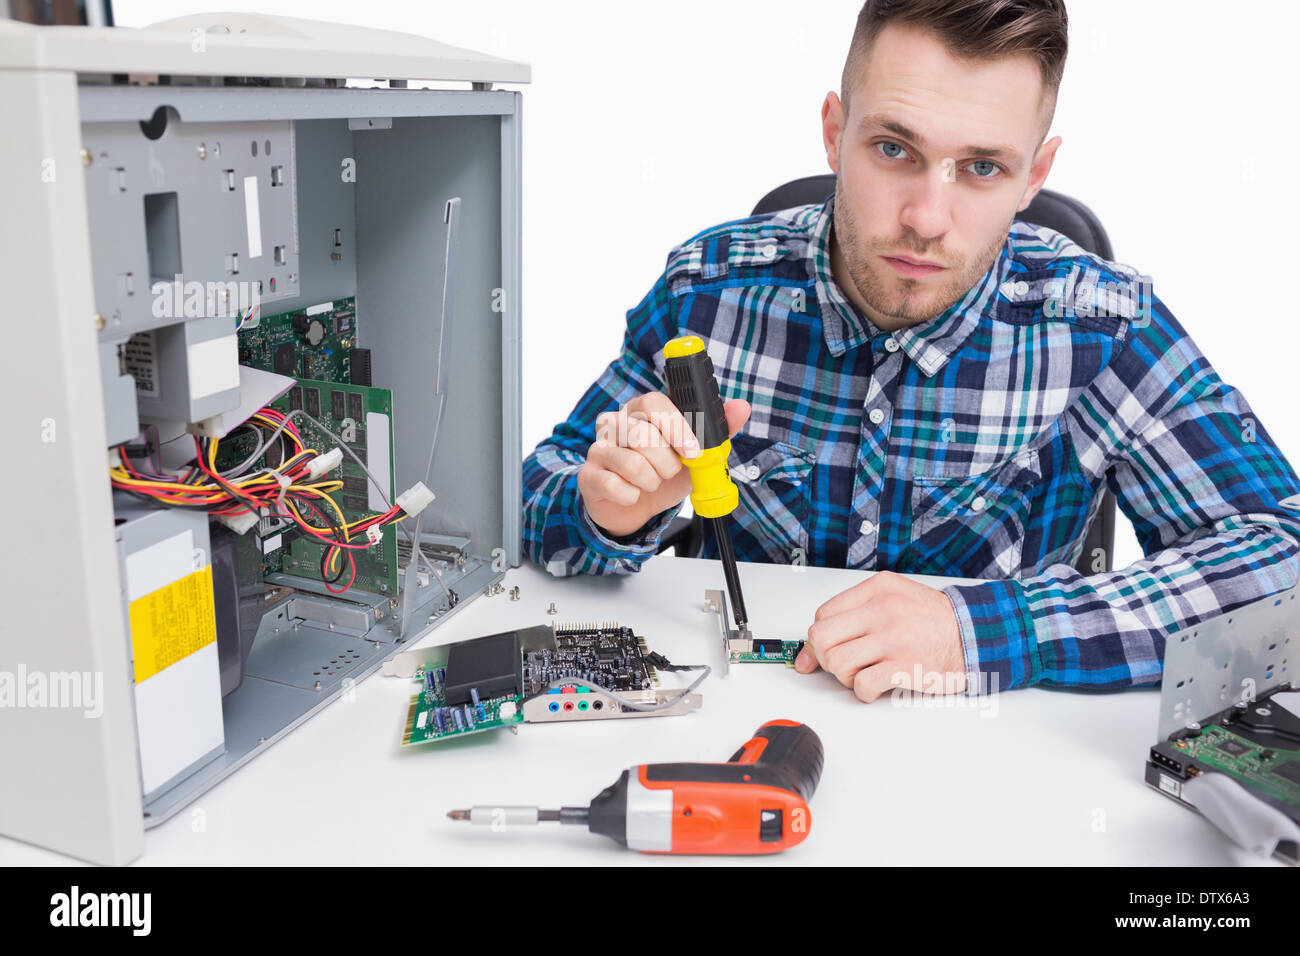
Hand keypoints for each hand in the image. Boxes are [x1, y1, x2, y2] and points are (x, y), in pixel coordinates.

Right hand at [578, 392, 750, 537]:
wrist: (635, 508)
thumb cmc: (663, 474)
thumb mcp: (695, 453)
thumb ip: (718, 430)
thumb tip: (741, 407)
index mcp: (641, 411)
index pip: (653, 402)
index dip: (674, 425)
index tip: (692, 450)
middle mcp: (616, 423)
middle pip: (643, 435)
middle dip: (667, 463)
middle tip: (670, 471)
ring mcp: (599, 448)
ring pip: (632, 463)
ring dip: (652, 482)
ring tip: (651, 482)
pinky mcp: (589, 475)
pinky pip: (616, 486)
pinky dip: (633, 496)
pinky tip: (633, 494)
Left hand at [794, 570, 966, 701]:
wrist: (976, 634)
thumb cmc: (934, 620)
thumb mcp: (894, 599)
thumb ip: (854, 615)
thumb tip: (810, 649)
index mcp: (877, 590)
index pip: (823, 615)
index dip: (819, 638)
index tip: (823, 650)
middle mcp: (882, 610)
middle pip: (823, 638)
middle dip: (825, 657)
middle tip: (841, 664)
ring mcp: (893, 639)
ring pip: (837, 662)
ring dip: (845, 676)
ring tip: (862, 674)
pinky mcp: (904, 667)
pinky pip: (862, 684)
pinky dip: (863, 692)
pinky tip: (875, 686)